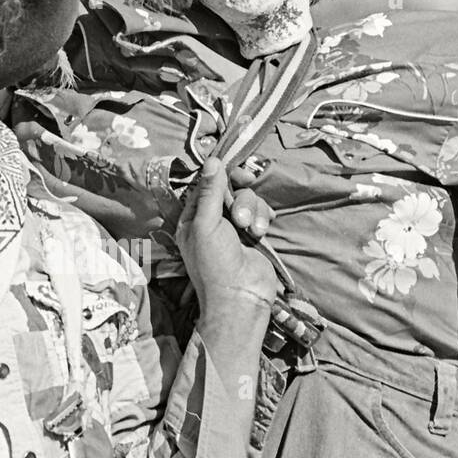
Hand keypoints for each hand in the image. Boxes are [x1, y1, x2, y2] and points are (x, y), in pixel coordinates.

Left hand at [177, 157, 277, 310]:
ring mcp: (235, 228)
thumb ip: (210, 192)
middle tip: (243, 209)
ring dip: (253, 211)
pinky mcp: (254, 235)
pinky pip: (262, 213)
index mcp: (193, 218)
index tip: (238, 173)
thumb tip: (213, 160)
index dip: (221, 176)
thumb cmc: (215, 263)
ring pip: (249, 200)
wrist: (240, 297)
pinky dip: (264, 219)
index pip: (206, 185)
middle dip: (240, 197)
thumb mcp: (206, 224)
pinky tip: (262, 232)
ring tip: (252, 232)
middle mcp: (213, 221)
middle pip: (231, 189)